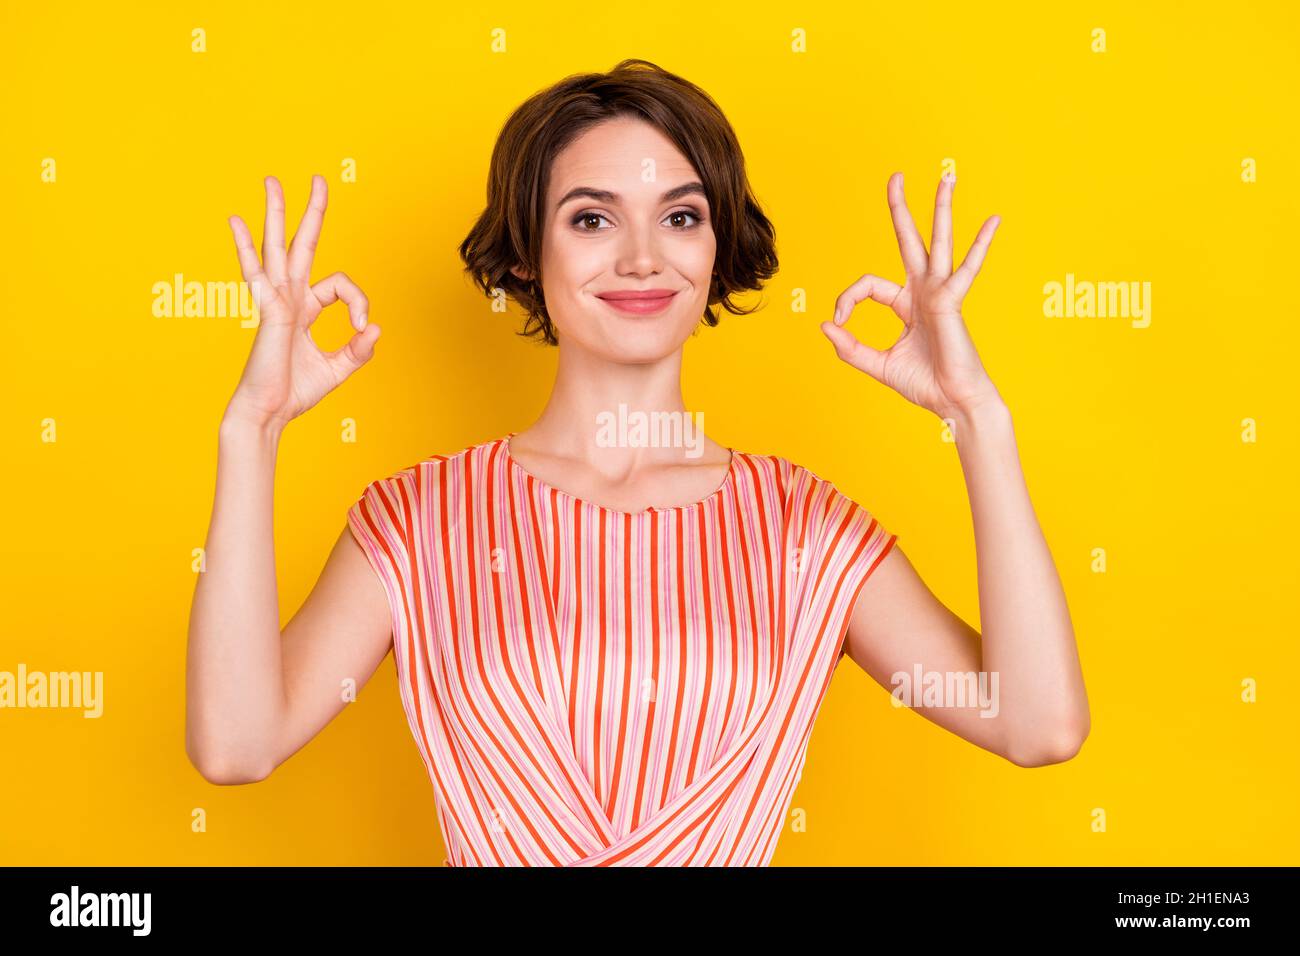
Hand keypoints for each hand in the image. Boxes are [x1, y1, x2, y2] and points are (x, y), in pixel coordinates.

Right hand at [224, 175, 379, 429]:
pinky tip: (235, 221)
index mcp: (305, 308)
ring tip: (272, 181)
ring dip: (275, 213)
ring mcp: (275, 300)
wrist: (269, 413)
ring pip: (276, 247)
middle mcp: (289, 297)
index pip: (340, 285)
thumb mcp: (338, 368)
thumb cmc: (295, 392)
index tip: (362, 328)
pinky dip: (244, 247)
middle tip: (319, 179)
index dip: (358, 302)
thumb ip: (358, 349)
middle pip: (301, 244)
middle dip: (311, 212)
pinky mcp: (267, 309)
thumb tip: (375, 328)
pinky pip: (256, 273)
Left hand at [821, 172, 1002, 421]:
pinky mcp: (952, 301)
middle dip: (901, 209)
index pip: (868, 285)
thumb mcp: (877, 365)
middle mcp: (923, 292)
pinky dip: (981, 244)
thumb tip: (825, 325)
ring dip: (942, 208)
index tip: (838, 321)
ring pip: (938, 242)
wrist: (952, 403)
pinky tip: (994, 220)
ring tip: (947, 176)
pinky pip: (966, 268)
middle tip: (896, 176)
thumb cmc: (924, 384)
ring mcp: (940, 293)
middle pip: (909, 240)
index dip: (847, 298)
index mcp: (905, 304)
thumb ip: (849, 347)